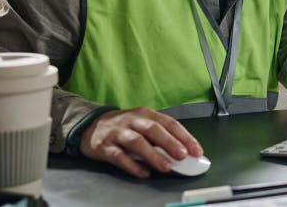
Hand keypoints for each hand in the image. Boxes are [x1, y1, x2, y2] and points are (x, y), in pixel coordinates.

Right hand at [80, 107, 202, 177]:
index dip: (184, 136)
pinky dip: (132, 165)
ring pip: (136, 142)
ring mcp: (117, 132)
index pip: (169, 123)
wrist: (90, 125)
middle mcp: (132, 120)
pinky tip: (143, 173)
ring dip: (153, 154)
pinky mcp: (104, 146)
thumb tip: (182, 152)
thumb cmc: (124, 126)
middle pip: (153, 129)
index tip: (196, 150)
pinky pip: (119, 156)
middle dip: (170, 142)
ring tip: (166, 166)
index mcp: (146, 114)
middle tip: (182, 155)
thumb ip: (160, 136)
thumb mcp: (142, 125)